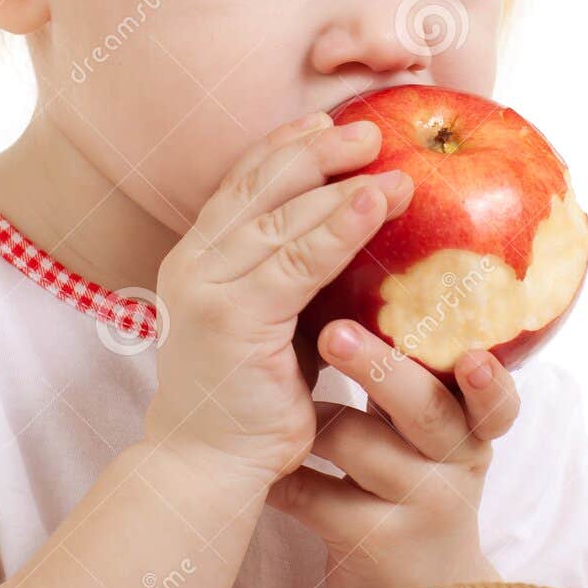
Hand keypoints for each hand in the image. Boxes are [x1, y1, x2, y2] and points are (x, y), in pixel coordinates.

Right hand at [144, 112, 414, 486]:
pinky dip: (340, 227)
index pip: (241, 184)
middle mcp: (193, 262)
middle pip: (259, 185)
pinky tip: (375, 204)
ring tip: (394, 167)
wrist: (207, 466)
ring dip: (341, 184)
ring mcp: (207, 287)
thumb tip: (354, 230)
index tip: (327, 121)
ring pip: (282, 217)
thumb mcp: (275, 322)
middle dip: (317, 149)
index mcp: (196, 258)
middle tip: (372, 129)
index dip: (284, 147)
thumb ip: (297, 276)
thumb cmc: (250, 400)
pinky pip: (298, 261)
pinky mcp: (232, 316)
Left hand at [266, 324, 521, 587]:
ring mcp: (416, 510)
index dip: (489, 382)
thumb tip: (362, 277)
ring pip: (352, 442)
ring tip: (282, 409)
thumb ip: (418, 376)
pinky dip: (280, 472)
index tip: (472, 357)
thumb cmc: (413, 485)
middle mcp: (456, 467)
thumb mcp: (432, 437)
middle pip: (422, 409)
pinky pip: (310, 492)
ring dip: (309, 420)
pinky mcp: (370, 545)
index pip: (495, 402)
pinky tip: (261, 463)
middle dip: (377, 367)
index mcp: (472, 430)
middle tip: (333, 333)